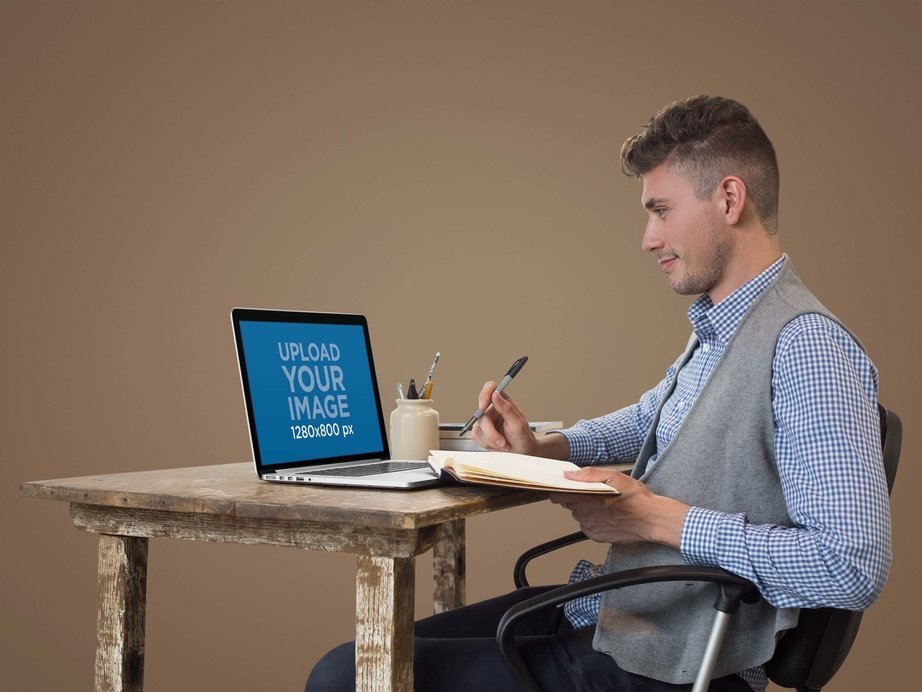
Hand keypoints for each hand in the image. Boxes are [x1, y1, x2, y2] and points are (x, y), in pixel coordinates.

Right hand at [469, 381, 538, 454]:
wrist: (522, 453)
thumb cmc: (523, 437)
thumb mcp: (518, 423)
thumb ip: (506, 408)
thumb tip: (495, 394)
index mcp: (503, 402)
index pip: (490, 388)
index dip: (484, 394)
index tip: (483, 406)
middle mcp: (493, 409)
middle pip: (481, 414)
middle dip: (491, 432)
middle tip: (502, 442)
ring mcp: (485, 421)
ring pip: (477, 428)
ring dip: (491, 440)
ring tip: (503, 444)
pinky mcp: (481, 432)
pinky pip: (475, 436)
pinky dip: (487, 444)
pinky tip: (496, 445)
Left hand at [551, 467, 689, 547]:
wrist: (652, 519)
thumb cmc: (636, 498)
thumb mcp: (614, 477)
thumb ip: (589, 475)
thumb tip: (570, 474)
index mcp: (587, 499)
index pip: (559, 496)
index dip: (560, 490)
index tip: (565, 487)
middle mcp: (586, 515)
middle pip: (569, 505)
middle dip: (576, 498)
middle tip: (592, 493)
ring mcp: (591, 527)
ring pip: (578, 515)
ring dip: (584, 509)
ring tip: (602, 504)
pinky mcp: (597, 537)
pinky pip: (586, 526)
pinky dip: (592, 520)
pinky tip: (606, 515)